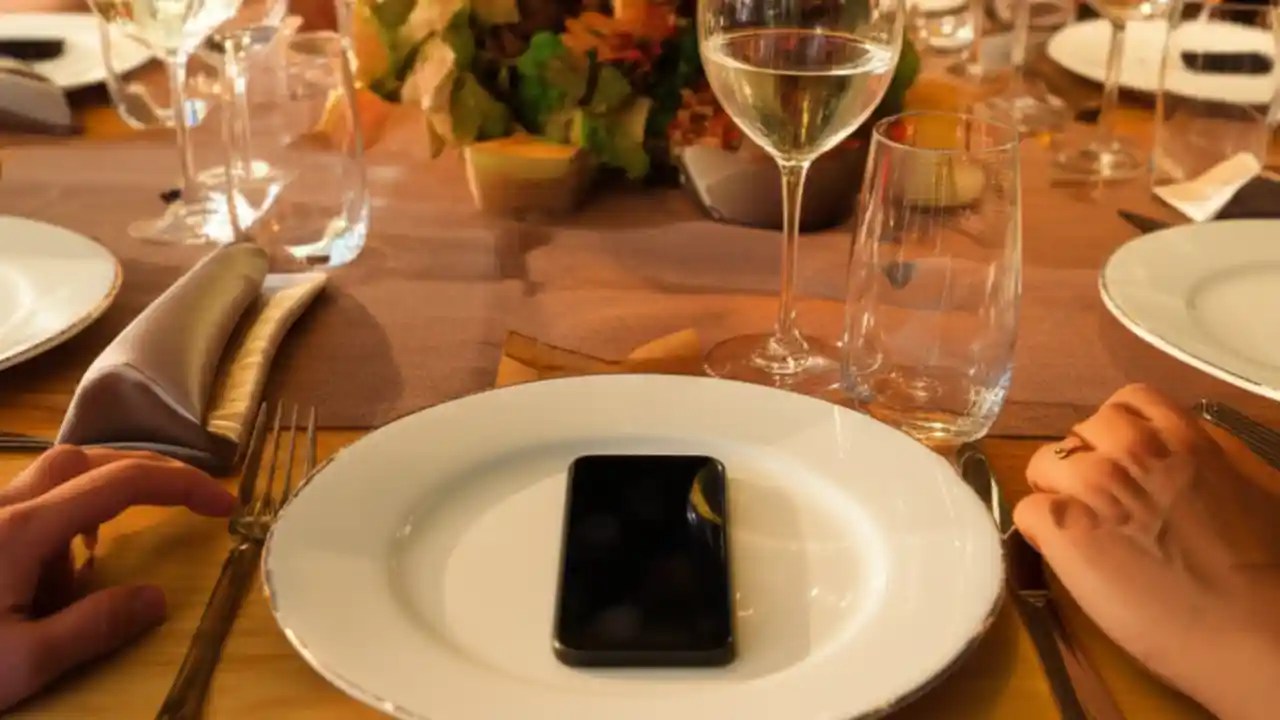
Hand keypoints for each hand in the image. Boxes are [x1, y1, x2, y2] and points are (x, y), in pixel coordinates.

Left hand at [0, 446, 234, 710]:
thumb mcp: (21, 664)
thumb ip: (95, 626)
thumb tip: (158, 598)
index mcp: (22, 530)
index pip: (121, 483)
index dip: (182, 485)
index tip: (226, 505)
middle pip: (83, 460)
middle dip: (140, 477)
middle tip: (181, 509)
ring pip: (48, 485)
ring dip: (90, 513)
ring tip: (89, 576)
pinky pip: (22, 514)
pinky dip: (55, 536)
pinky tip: (45, 584)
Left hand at [1015, 384, 1279, 719]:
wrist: (1255, 633)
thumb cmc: (1266, 572)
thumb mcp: (1247, 491)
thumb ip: (1202, 465)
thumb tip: (1181, 463)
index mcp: (1183, 438)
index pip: (1128, 402)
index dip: (1119, 434)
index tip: (1124, 462)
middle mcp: (1132, 453)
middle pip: (1078, 433)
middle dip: (1084, 462)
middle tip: (1098, 502)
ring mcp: (1093, 488)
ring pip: (1042, 465)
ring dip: (1055, 494)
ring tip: (1079, 529)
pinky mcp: (1065, 532)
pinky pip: (1026, 512)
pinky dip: (1039, 532)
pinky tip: (1065, 553)